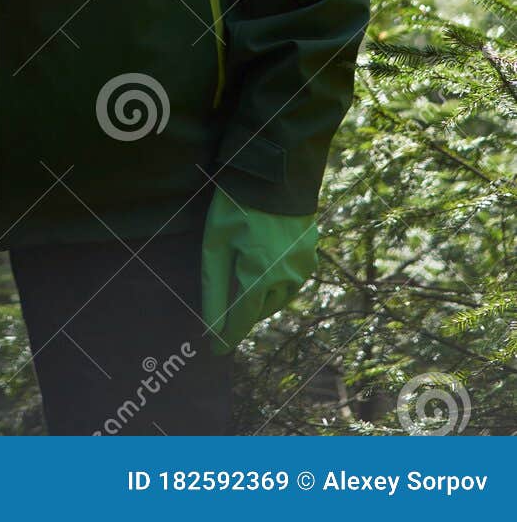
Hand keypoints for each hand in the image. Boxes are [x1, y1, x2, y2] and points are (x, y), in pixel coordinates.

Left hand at [201, 189, 316, 354]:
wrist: (274, 170)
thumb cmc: (236, 205)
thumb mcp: (215, 244)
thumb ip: (213, 289)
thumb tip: (210, 328)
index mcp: (260, 275)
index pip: (242, 319)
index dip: (227, 336)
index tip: (216, 350)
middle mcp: (287, 276)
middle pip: (259, 309)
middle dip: (241, 311)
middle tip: (223, 307)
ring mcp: (303, 265)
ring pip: (277, 296)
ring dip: (259, 297)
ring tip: (240, 281)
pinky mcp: (311, 254)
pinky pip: (291, 279)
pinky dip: (275, 280)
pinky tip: (262, 263)